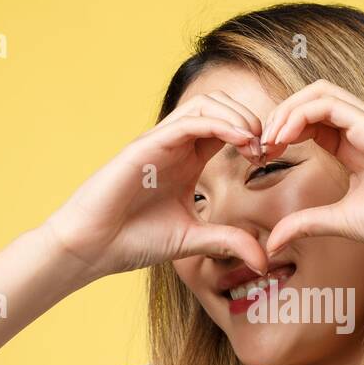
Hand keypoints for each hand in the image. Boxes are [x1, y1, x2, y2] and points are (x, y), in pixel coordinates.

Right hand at [42, 92, 272, 283]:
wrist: (92, 247)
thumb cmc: (133, 240)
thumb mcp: (193, 240)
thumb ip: (228, 242)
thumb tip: (263, 260)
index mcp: (187, 160)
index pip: (227, 127)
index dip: (255, 134)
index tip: (272, 157)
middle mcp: (174, 144)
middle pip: (221, 105)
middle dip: (251, 119)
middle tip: (268, 147)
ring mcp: (159, 142)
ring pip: (206, 104)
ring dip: (238, 117)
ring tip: (257, 142)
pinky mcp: (145, 146)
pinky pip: (189, 121)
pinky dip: (220, 124)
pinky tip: (242, 141)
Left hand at [259, 79, 363, 258]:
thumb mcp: (338, 221)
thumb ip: (305, 224)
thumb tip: (272, 242)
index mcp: (356, 145)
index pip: (313, 120)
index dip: (283, 132)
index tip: (264, 157)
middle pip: (312, 99)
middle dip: (280, 116)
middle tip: (261, 145)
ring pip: (318, 93)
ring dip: (286, 112)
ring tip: (269, 140)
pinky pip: (328, 104)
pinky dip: (299, 115)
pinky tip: (284, 139)